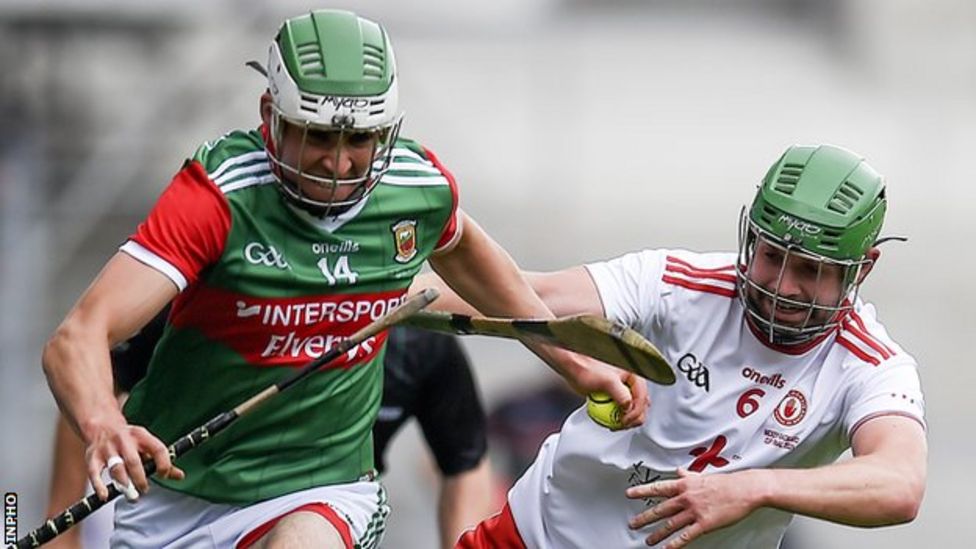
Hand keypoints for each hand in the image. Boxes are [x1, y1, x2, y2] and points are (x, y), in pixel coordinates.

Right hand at [82, 414, 184, 500]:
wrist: (102, 425)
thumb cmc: (129, 440)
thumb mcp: (146, 444)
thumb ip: (162, 461)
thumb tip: (180, 476)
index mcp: (142, 436)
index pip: (157, 448)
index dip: (164, 463)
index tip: (163, 474)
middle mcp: (125, 440)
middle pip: (134, 461)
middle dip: (140, 478)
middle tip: (144, 489)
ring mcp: (108, 448)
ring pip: (116, 467)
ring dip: (124, 483)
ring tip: (131, 494)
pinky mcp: (93, 457)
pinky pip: (94, 472)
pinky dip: (99, 485)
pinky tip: (105, 495)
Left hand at [541, 344, 648, 428]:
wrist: (572, 367)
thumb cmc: (587, 368)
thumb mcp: (607, 381)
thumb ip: (621, 394)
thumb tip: (628, 407)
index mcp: (633, 375)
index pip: (642, 398)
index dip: (636, 412)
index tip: (625, 421)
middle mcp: (630, 383)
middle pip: (640, 405)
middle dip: (633, 418)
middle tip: (621, 425)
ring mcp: (622, 390)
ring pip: (631, 409)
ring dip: (626, 419)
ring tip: (616, 425)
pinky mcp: (613, 396)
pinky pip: (620, 409)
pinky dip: (617, 417)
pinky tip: (611, 421)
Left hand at [626, 468, 761, 546]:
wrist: (745, 489)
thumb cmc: (727, 483)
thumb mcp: (703, 475)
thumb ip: (688, 475)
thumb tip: (679, 470)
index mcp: (685, 484)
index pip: (658, 488)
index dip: (642, 491)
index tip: (630, 494)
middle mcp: (686, 497)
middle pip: (660, 509)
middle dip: (644, 518)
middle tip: (633, 523)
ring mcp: (694, 511)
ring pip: (670, 524)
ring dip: (657, 533)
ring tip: (648, 540)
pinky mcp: (704, 524)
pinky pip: (685, 536)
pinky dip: (674, 544)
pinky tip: (667, 548)